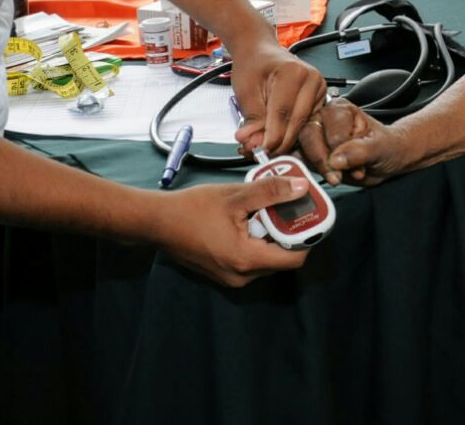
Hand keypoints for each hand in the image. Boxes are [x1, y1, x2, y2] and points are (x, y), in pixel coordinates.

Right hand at [150, 178, 311, 286]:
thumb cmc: (192, 209)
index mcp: (247, 260)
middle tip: (287, 207)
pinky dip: (255, 243)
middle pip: (281, 259)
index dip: (306, 237)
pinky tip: (246, 221)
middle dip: (287, 234)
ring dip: (270, 237)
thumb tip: (301, 187)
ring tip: (264, 211)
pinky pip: (250, 261)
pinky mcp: (221, 273)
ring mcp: (230, 278)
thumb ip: (270, 192)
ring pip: (265, 260)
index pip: (295, 258)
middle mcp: (242, 276)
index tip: (308, 215)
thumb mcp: (235, 196)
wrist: (156, 223)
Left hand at [231, 38, 327, 156]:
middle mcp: (312, 79)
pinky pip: (306, 124)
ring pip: (303, 126)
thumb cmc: (253, 65)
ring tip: (264, 146)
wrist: (260, 52)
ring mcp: (319, 90)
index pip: (284, 113)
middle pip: (297, 122)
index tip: (260, 152)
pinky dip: (290, 135)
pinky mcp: (319, 101)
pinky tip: (276, 139)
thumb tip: (255, 144)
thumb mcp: (246, 90)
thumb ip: (253, 119)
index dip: (271, 137)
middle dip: (278, 142)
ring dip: (284, 141)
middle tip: (260, 154)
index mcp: (294, 72)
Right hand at [297, 98, 413, 186]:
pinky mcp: (309, 154)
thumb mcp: (380, 147)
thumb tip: (336, 160)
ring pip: (301, 150)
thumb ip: (360, 151)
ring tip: (339, 177)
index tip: (355, 167)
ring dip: (318, 169)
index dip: (340, 151)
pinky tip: (326, 177)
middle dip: (324, 161)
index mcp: (339, 109)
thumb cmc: (386, 146)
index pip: (330, 130)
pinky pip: (300, 163)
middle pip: (308, 136)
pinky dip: (310, 173)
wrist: (386, 159)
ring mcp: (314, 136)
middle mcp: (322, 118)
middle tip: (339, 177)